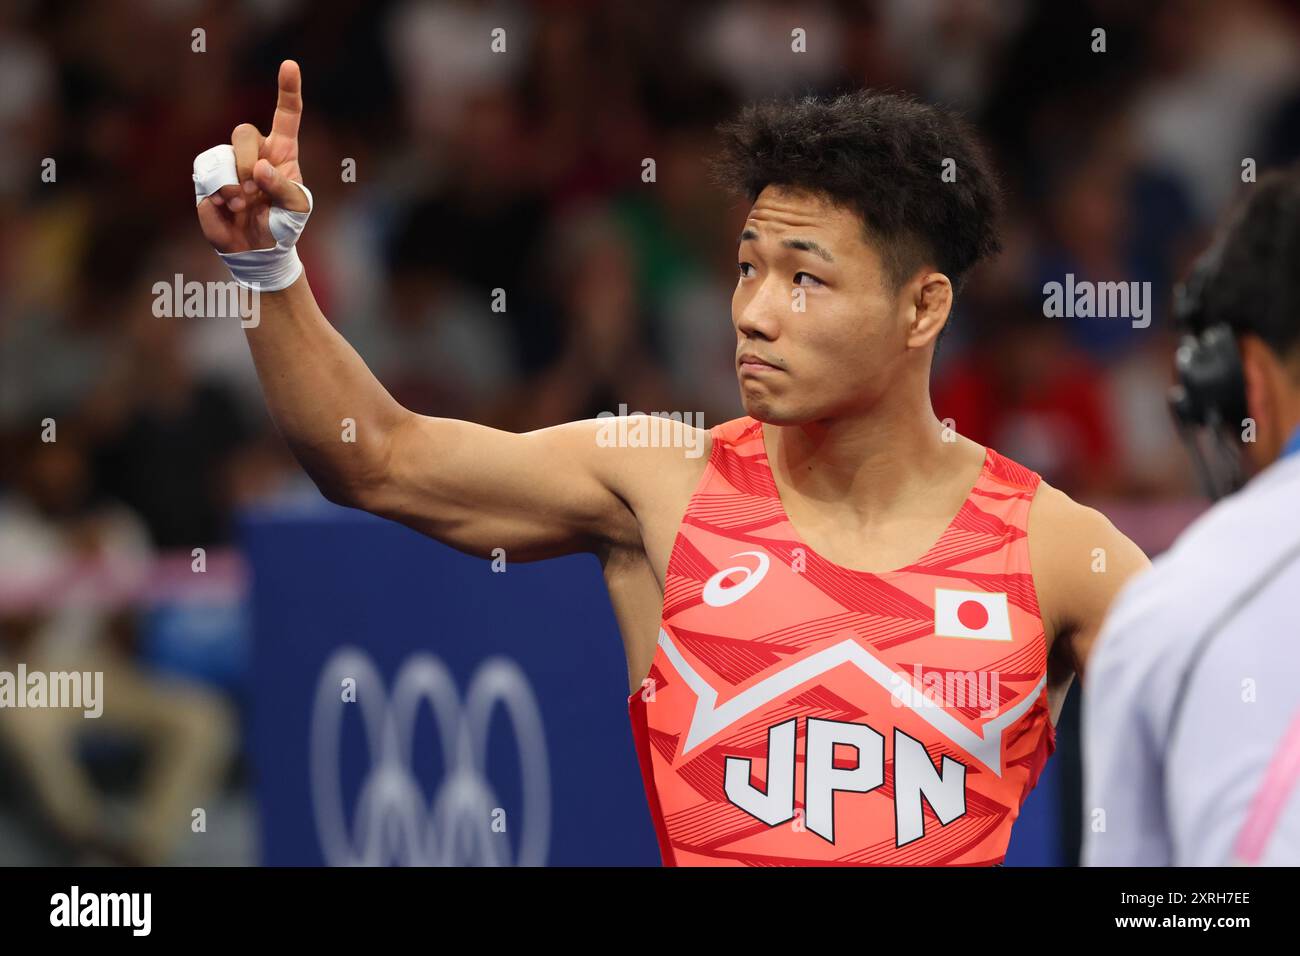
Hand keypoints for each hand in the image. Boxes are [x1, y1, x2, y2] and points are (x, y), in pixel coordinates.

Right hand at [196, 59, 309, 253]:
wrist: (257, 249)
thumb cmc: (283, 225)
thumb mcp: (296, 209)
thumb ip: (284, 187)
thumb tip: (259, 170)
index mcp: (283, 151)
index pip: (287, 114)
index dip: (288, 89)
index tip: (289, 64)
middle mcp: (254, 150)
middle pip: (243, 132)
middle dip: (246, 163)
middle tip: (252, 193)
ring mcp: (228, 160)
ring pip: (223, 153)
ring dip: (233, 184)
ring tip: (242, 206)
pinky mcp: (208, 175)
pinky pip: (206, 171)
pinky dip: (217, 192)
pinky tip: (227, 207)